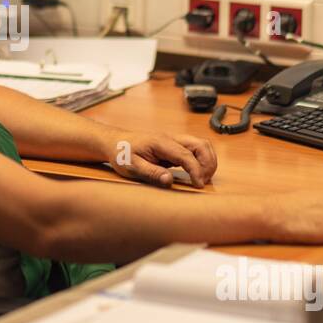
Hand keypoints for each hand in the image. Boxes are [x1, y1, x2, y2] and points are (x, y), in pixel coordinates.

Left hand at [102, 128, 217, 187]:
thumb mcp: (131, 167)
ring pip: (201, 145)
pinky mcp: (174, 146)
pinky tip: (197, 174)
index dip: (196, 170)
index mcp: (160, 142)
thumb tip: (169, 180)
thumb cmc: (121, 153)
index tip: (199, 185)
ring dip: (207, 160)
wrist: (114, 142)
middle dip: (208, 163)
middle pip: (201, 144)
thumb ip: (151, 173)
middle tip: (203, 181)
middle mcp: (171, 138)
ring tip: (202, 178)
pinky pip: (195, 150)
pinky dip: (202, 160)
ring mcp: (174, 141)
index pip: (186, 154)